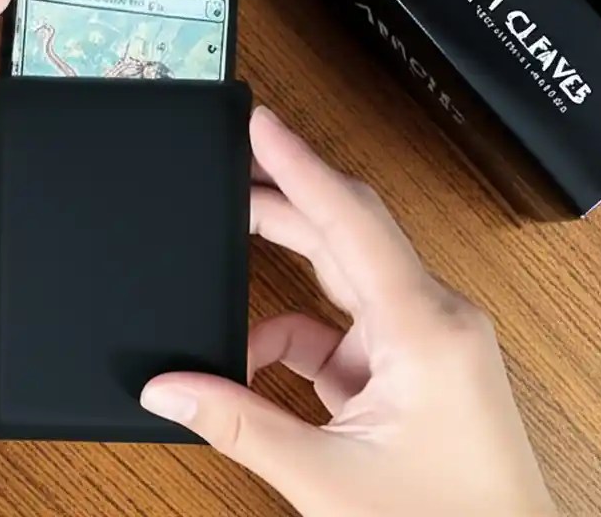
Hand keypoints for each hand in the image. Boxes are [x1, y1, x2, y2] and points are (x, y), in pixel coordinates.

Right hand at [140, 108, 555, 516]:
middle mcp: (432, 320)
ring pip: (342, 276)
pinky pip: (342, 328)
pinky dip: (293, 336)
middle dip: (281, 198)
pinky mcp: (412, 367)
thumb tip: (167, 389)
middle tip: (227, 163)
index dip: (299, 163)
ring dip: (282, 269)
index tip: (260, 121)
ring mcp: (425, 343)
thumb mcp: (327, 479)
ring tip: (225, 249)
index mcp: (425, 331)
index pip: (350, 220)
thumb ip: (238, 425)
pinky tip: (252, 359)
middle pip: (344, 233)